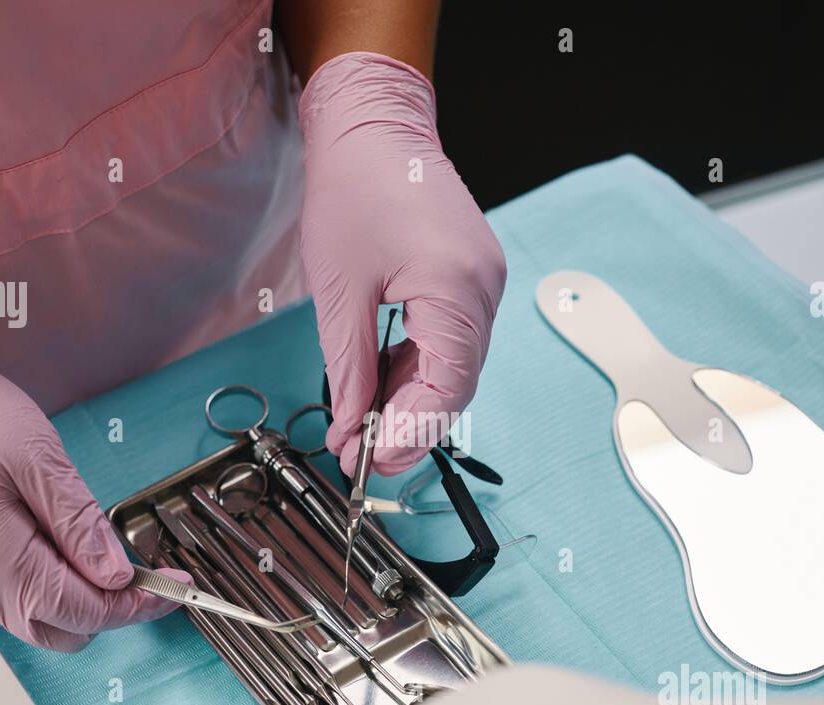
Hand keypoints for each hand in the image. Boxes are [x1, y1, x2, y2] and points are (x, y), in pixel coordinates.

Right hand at [0, 308, 181, 650]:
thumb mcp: (37, 459)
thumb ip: (80, 523)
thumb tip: (117, 574)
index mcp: (0, 567)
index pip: (87, 612)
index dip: (138, 602)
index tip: (174, 584)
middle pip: (65, 629)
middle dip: (111, 606)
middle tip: (145, 566)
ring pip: (39, 617)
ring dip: (80, 595)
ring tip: (101, 544)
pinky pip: (15, 594)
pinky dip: (51, 582)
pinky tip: (65, 539)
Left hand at [298, 52, 506, 475]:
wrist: (373, 125)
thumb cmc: (353, 190)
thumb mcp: (339, 292)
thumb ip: (349, 368)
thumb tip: (351, 427)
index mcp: (456, 289)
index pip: (447, 389)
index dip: (410, 435)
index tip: (369, 461)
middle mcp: (484, 290)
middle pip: (456, 385)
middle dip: (409, 426)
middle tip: (360, 453)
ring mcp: (484, 282)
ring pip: (456, 366)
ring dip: (412, 399)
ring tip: (363, 421)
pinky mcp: (472, 277)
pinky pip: (453, 339)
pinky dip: (420, 366)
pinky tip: (384, 382)